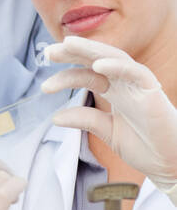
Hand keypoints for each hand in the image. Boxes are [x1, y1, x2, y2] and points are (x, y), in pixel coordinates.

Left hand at [42, 36, 176, 200]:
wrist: (170, 163)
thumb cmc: (145, 147)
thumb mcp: (108, 132)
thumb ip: (86, 120)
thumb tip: (55, 117)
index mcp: (115, 92)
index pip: (86, 75)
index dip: (65, 77)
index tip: (45, 86)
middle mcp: (125, 84)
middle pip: (96, 60)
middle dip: (73, 53)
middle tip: (48, 52)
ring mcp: (138, 85)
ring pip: (114, 58)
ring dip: (90, 50)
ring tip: (68, 45)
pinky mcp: (152, 90)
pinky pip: (134, 72)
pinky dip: (116, 66)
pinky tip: (97, 66)